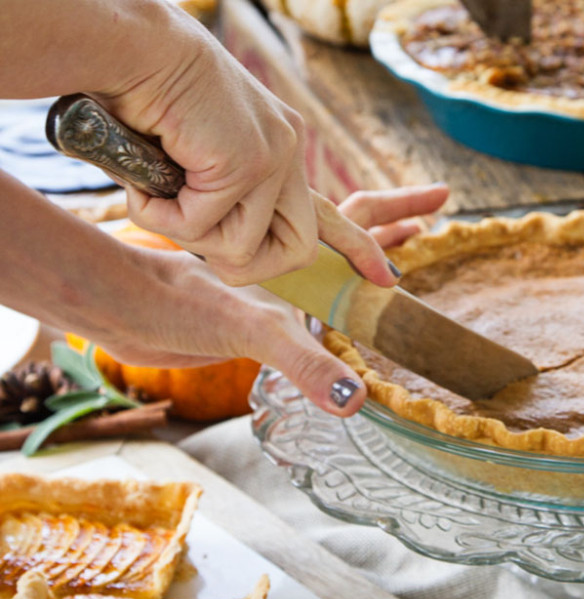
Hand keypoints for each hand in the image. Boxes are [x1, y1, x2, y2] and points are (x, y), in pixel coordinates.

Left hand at [81, 183, 449, 417]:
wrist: (126, 310)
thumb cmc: (181, 303)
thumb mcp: (253, 332)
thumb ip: (306, 363)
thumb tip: (356, 400)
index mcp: (298, 246)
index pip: (361, 218)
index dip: (401, 208)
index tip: (442, 198)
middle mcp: (290, 254)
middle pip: (355, 224)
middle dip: (397, 210)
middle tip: (439, 198)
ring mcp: (274, 275)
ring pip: (333, 254)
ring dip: (369, 246)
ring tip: (406, 243)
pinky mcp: (256, 301)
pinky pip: (309, 290)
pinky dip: (336, 291)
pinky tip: (343, 309)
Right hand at [107, 34, 403, 287]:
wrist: (136, 47)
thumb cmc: (146, 98)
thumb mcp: (191, 156)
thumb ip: (214, 196)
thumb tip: (219, 250)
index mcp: (279, 144)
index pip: (331, 209)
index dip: (357, 247)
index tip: (385, 277)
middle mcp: (287, 149)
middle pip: (295, 251)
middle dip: (243, 263)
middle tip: (188, 224)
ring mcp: (273, 156)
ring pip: (240, 250)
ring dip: (184, 231)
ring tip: (158, 185)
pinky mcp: (247, 162)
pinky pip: (200, 228)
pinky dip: (159, 214)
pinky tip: (148, 172)